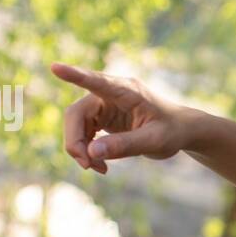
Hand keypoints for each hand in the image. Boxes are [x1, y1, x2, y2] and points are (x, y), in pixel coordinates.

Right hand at [51, 62, 196, 172]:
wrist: (180, 130)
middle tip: (88, 165)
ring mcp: (103, 105)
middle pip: (75, 114)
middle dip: (75, 141)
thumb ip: (125, 145)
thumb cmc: (172, 131)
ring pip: (75, 125)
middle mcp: (110, 94)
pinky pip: (82, 133)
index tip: (55, 67)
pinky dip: (86, 151)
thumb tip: (92, 153)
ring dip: (79, 149)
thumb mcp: (153, 141)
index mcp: (126, 91)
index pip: (96, 82)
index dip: (74, 75)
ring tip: (98, 169)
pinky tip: (99, 164)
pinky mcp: (101, 118)